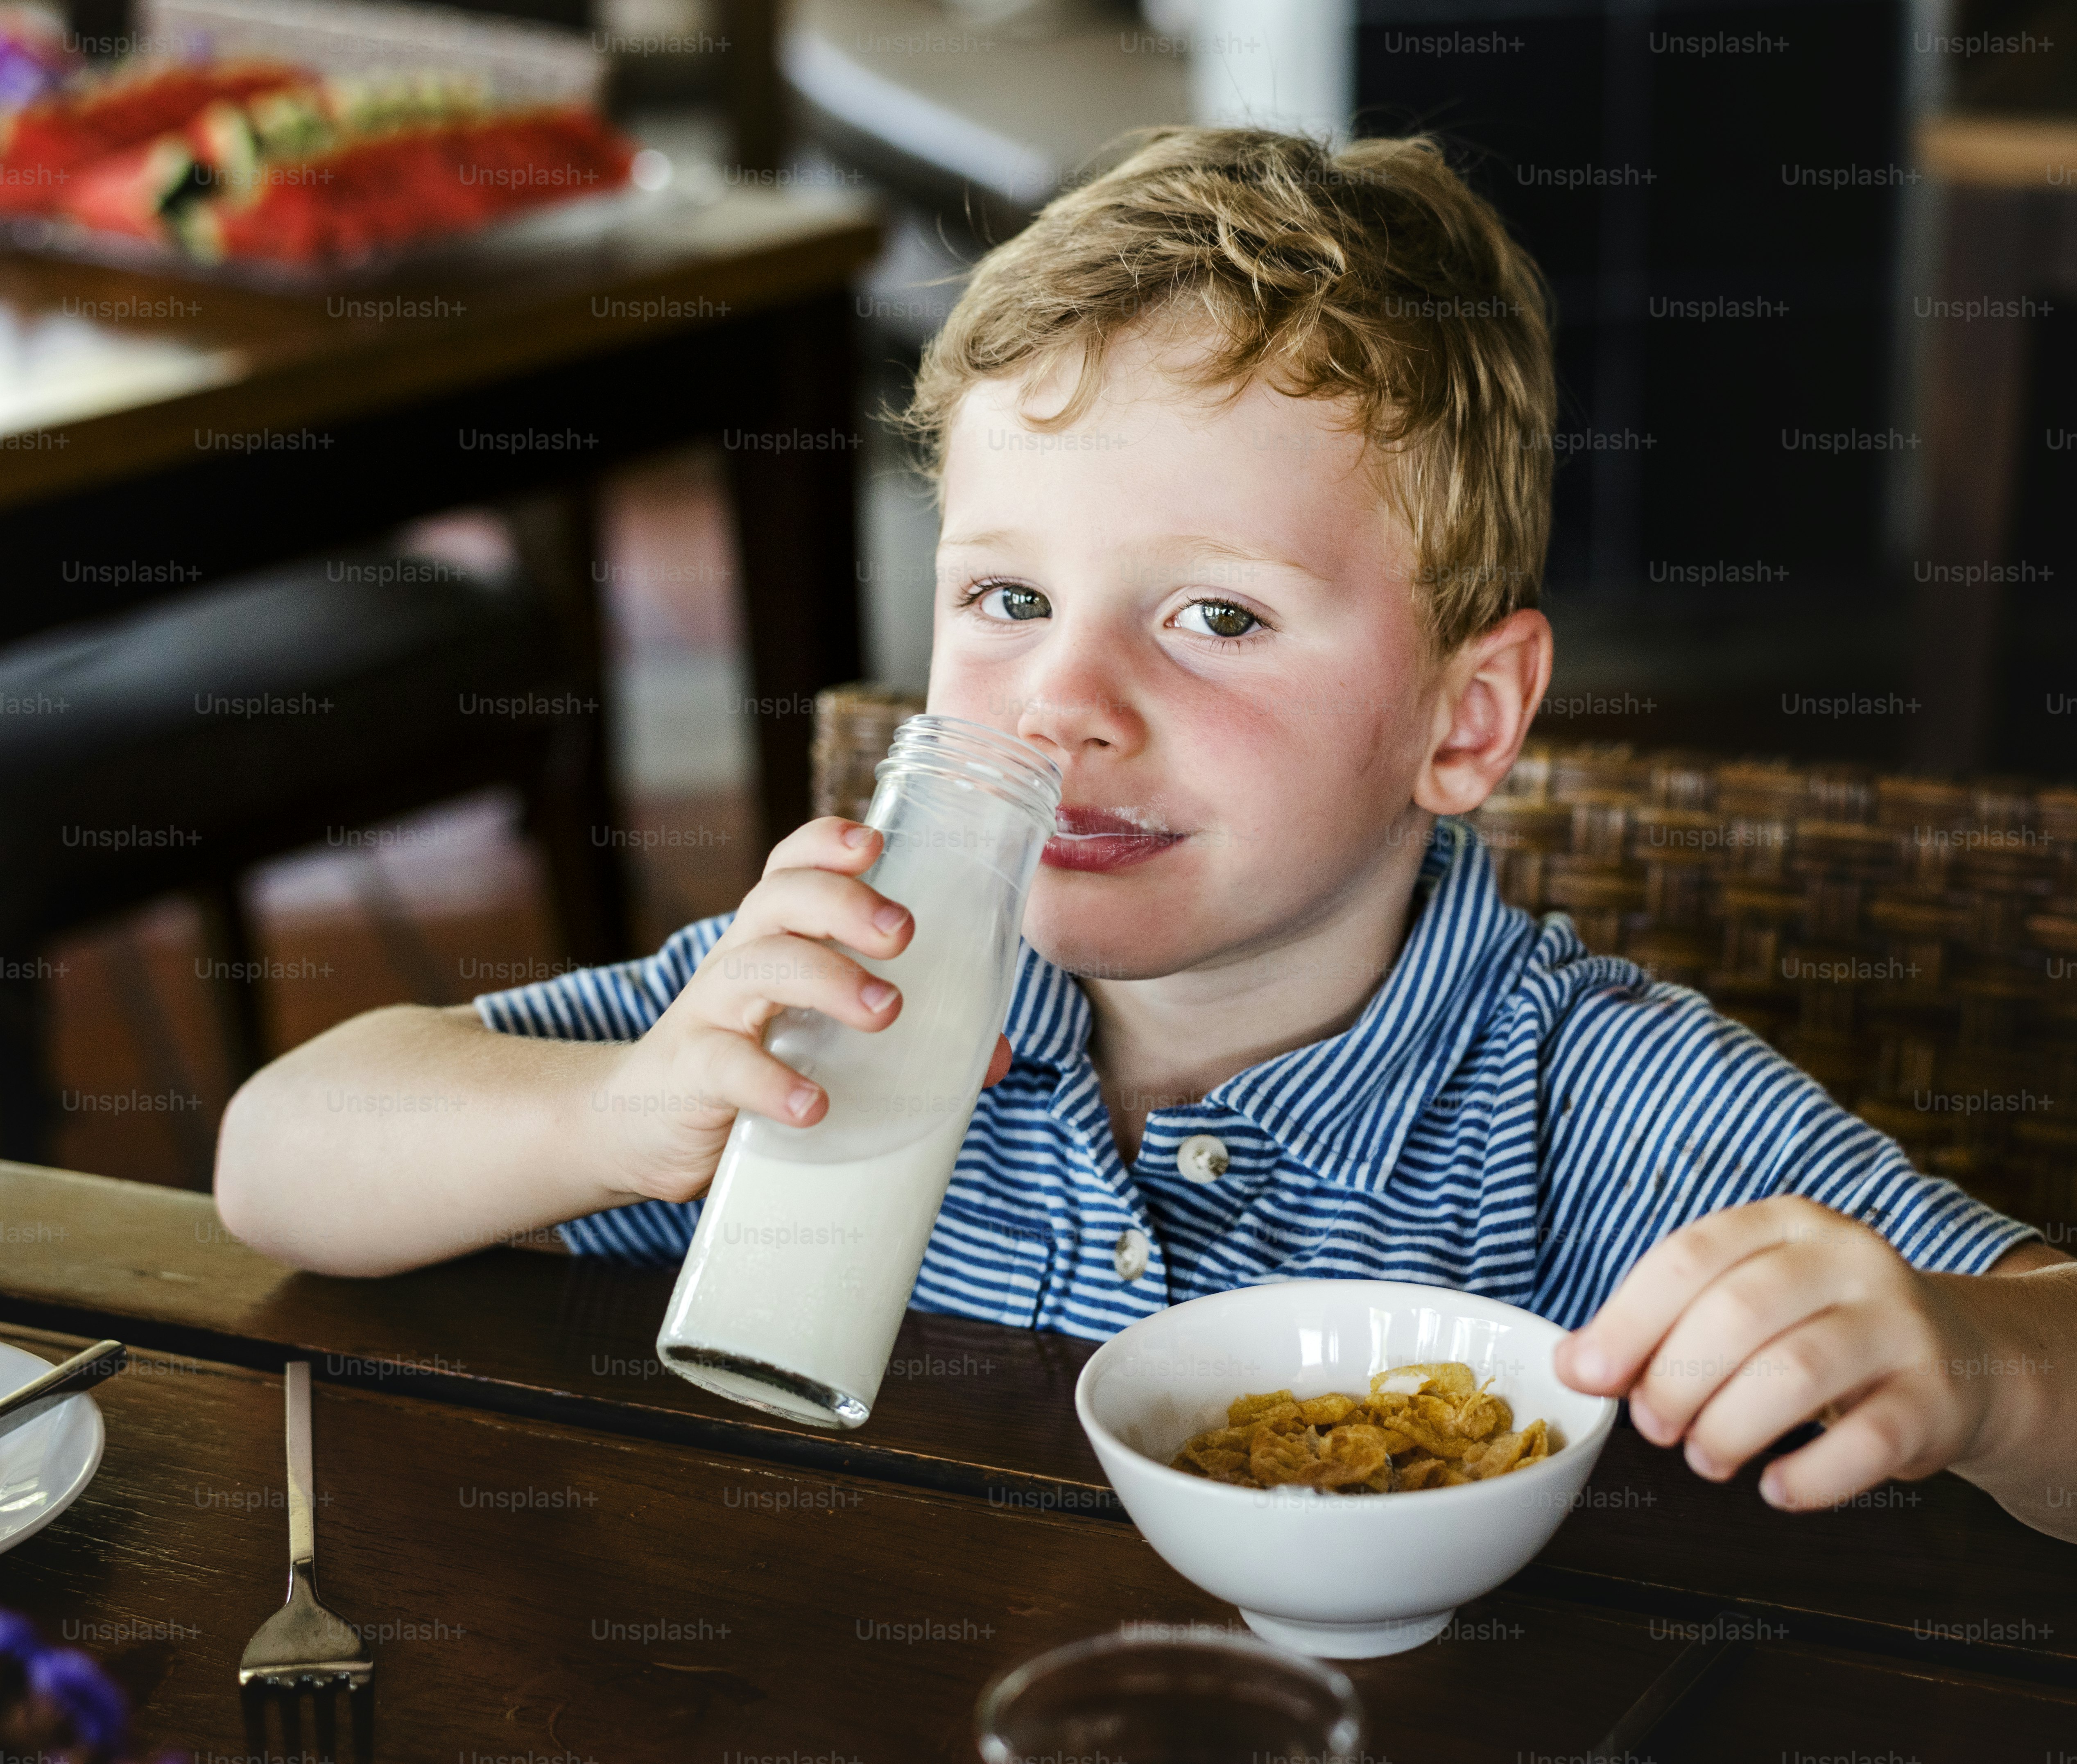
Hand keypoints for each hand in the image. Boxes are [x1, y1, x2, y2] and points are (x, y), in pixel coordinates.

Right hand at [587, 817, 1013, 1205]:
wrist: (643, 1126)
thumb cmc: (750, 1063)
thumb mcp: (817, 1036)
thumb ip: (903, 1039)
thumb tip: (994, 1055)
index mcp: (774, 937)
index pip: (792, 866)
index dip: (827, 843)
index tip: (874, 842)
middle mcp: (739, 958)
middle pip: (780, 899)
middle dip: (843, 903)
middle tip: (903, 933)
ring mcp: (710, 1013)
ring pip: (758, 967)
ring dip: (826, 981)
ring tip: (884, 1010)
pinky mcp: (693, 1075)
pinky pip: (728, 1067)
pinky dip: (773, 1084)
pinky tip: (814, 1105)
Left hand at [1553, 1195, 2007, 1509]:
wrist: (1964, 1361)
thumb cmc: (1819, 1330)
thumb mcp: (1744, 1303)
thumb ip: (1660, 1327)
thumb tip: (1573, 1364)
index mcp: (1783, 1223)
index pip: (1688, 1257)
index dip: (1627, 1320)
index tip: (1585, 1374)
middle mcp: (1846, 1259)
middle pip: (1737, 1314)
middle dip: (1674, 1380)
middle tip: (1653, 1428)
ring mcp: (1899, 1324)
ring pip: (1795, 1373)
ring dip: (1729, 1427)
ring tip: (1705, 1456)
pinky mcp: (1938, 1397)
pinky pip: (1866, 1441)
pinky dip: (1809, 1476)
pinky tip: (1776, 1488)